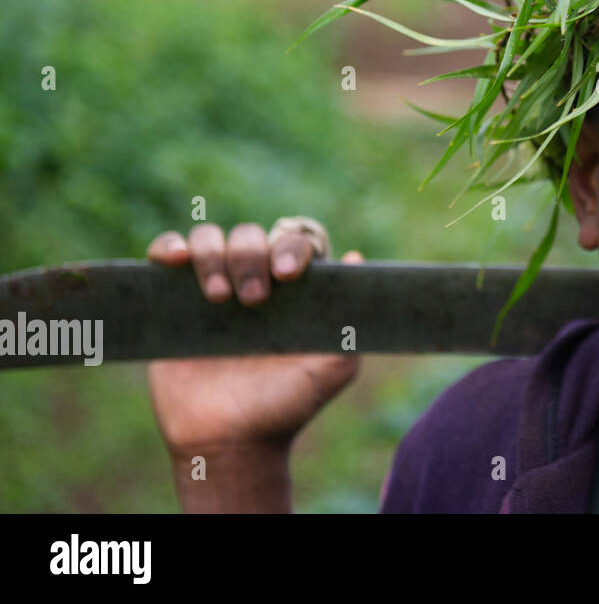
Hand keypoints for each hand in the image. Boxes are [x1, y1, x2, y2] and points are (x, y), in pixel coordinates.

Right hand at [144, 221, 361, 510]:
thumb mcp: (332, 368)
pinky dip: (169, 245)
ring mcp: (212, 287)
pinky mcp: (173, 300)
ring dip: (213, 255)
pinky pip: (166, 252)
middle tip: (254, 302)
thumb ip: (349, 321)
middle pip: (252, 235)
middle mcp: (254, 281)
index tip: (287, 275)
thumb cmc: (286, 405)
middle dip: (251, 258)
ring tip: (219, 298)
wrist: (230, 440)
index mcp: (294, 290)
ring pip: (209, 238)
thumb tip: (354, 259)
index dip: (293, 245)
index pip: (296, 241)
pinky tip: (176, 261)